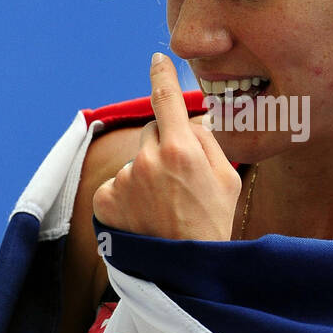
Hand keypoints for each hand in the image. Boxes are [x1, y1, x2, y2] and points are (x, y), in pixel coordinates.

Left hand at [92, 54, 241, 241]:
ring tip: (164, 208)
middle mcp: (147, 159)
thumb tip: (189, 121)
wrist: (185, 272)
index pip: (166, 99)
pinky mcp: (105, 200)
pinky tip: (145, 217)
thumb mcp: (228, 178)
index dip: (162, 75)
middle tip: (181, 183)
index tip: (158, 59)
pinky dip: (128, 197)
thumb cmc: (213, 224)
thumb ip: (207, 141)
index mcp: (181, 148)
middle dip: (165, 149)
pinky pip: (118, 185)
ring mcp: (124, 180)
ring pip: (136, 163)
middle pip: (153, 134)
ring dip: (147, 177)